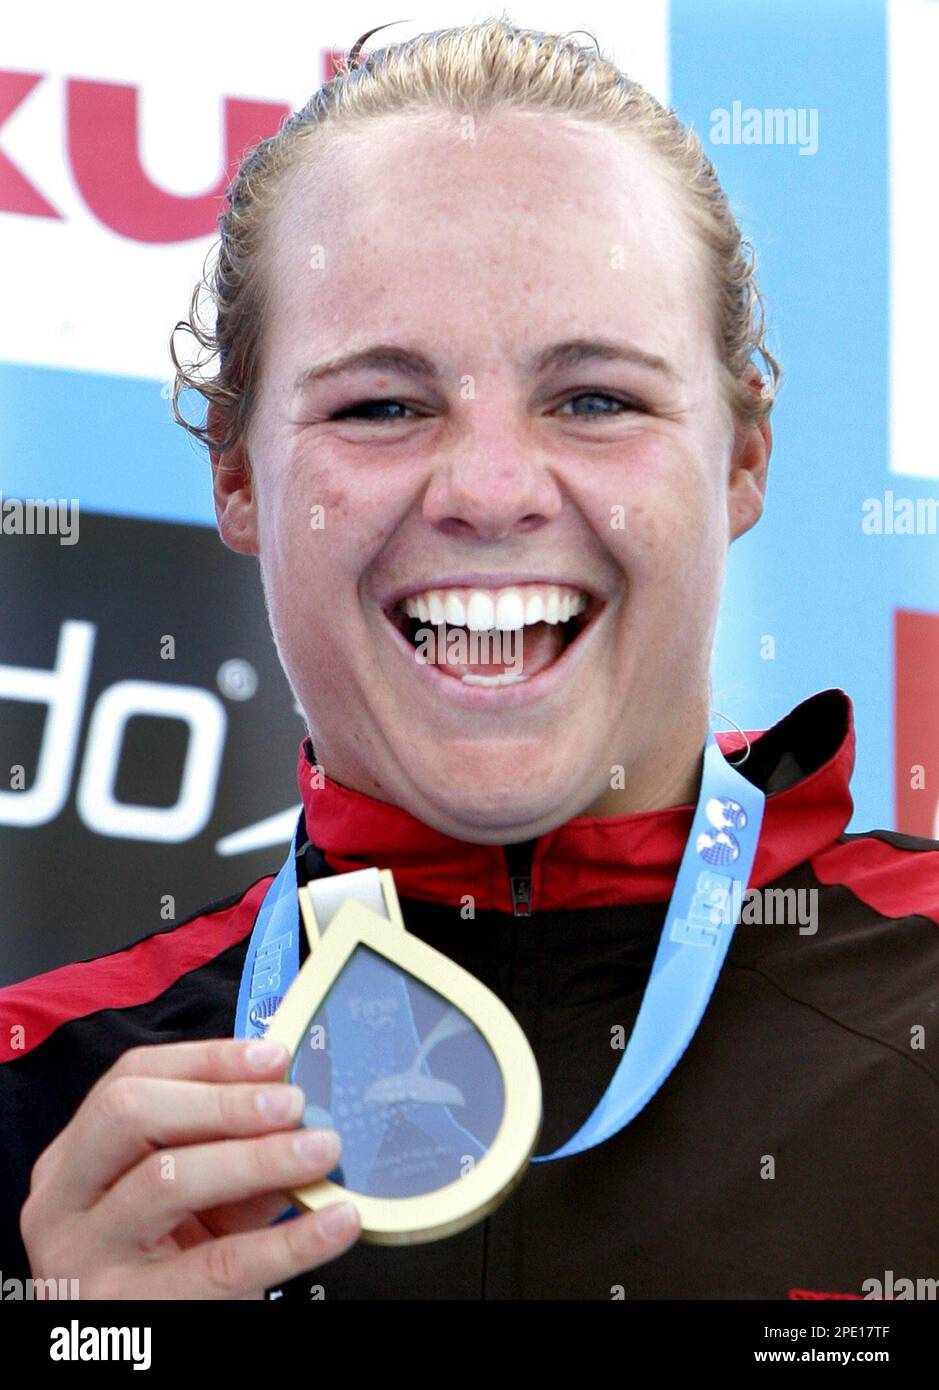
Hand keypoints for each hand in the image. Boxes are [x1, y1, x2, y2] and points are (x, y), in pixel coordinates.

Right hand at [20, 1038, 360, 1298]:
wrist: (133, 1349)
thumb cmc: (163, 1263)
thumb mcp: (187, 1200)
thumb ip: (230, 1149)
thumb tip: (298, 1108)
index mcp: (74, 1159)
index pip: (130, 1079)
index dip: (207, 1060)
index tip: (276, 1056)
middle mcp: (64, 1202)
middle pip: (131, 1115)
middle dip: (222, 1101)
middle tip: (293, 1105)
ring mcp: (87, 1258)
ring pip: (169, 1180)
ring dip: (258, 1157)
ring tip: (320, 1150)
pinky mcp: (131, 1311)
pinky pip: (220, 1266)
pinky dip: (289, 1241)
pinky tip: (334, 1222)